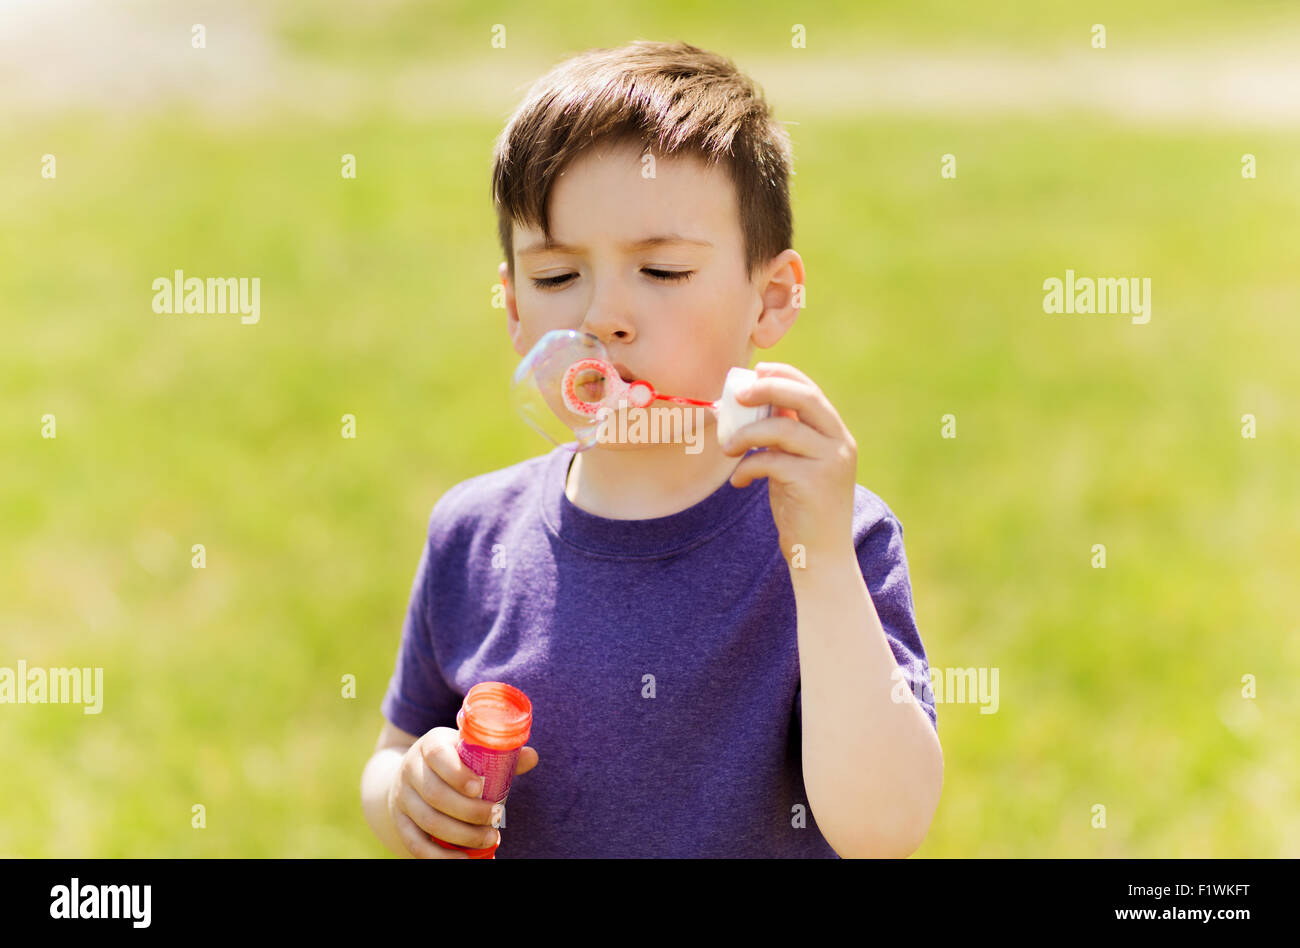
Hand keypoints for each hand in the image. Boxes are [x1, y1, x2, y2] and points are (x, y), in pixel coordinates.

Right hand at [386, 726, 538, 858]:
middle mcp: (411, 770)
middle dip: (469, 811)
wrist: (411, 773)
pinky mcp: (401, 822)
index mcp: (430, 745)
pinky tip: (465, 860)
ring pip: (429, 821)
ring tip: (490, 838)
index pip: (439, 756)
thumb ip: (498, 755)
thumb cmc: (452, 760)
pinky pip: (417, 844)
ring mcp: (403, 798)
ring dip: (462, 835)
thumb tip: (532, 757)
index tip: (481, 788)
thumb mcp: (467, 749)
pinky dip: (441, 857)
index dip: (458, 774)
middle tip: (496, 819)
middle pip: (436, 795)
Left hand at [720, 362, 857, 562]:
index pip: (812, 392)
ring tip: (728, 449)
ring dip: (747, 434)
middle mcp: (840, 444)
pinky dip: (747, 467)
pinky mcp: (813, 484)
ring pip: (783, 428)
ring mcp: (830, 463)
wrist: (821, 555)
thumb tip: (752, 403)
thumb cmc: (803, 508)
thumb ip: (787, 436)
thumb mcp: (798, 465)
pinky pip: (770, 461)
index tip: (756, 371)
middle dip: (768, 389)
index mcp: (837, 435)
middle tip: (737, 394)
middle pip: (805, 398)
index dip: (783, 375)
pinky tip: (739, 481)